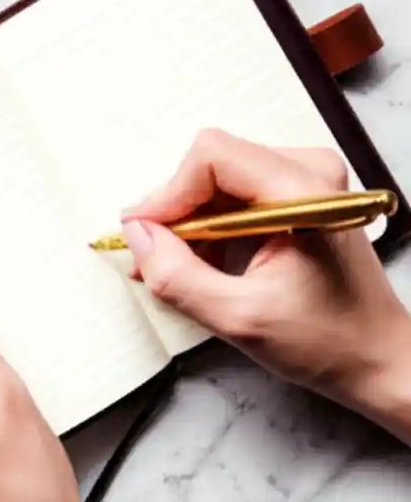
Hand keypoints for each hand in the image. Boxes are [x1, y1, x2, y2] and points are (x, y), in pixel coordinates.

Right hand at [122, 129, 410, 441]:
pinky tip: (201, 263)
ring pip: (214, 178)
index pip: (213, 155)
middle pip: (211, 164)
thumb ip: (178, 277)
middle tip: (153, 257)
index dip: (169, 193)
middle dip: (175, 211)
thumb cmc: (328, 341)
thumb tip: (136, 236)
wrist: (376, 357)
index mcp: (305, 193)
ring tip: (176, 267)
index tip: (145, 235)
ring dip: (188, 222)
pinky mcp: (294, 195)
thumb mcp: (239, 319)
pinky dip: (207, 226)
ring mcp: (304, 180)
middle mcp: (309, 172)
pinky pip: (230, 193)